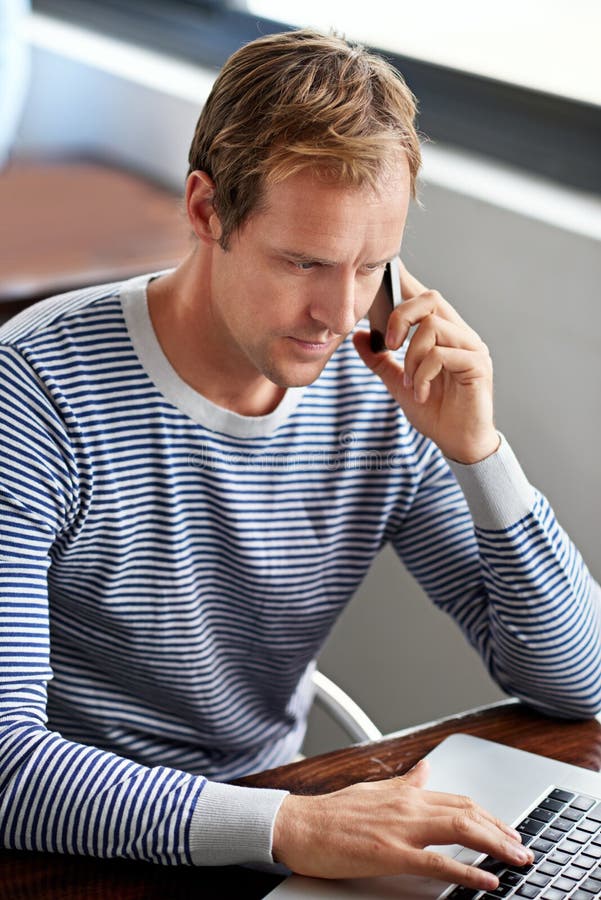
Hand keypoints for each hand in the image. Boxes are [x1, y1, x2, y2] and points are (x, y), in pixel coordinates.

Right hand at [272, 759, 532, 889]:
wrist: (299, 824)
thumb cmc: (331, 812)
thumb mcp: (373, 789)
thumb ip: (404, 783)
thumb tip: (425, 769)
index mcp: (405, 792)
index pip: (457, 799)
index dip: (487, 814)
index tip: (507, 828)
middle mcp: (408, 805)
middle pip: (467, 812)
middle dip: (501, 830)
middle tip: (522, 847)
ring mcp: (401, 828)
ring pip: (460, 830)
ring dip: (495, 845)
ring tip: (517, 859)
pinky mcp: (391, 853)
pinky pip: (438, 862)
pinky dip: (467, 871)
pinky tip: (487, 880)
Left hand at [354, 262, 499, 463]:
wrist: (457, 442)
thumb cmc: (435, 411)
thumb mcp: (399, 383)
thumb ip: (379, 360)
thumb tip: (358, 336)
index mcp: (444, 333)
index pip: (425, 297)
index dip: (404, 283)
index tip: (381, 280)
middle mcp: (461, 334)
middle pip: (430, 299)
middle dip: (400, 317)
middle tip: (389, 346)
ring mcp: (472, 348)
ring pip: (432, 327)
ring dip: (411, 357)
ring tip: (412, 384)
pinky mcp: (478, 365)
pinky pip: (442, 355)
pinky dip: (423, 375)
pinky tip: (422, 394)